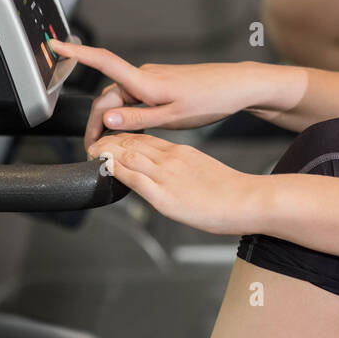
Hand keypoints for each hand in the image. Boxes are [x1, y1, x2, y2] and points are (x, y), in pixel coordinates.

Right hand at [47, 39, 259, 145]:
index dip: (75, 53)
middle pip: (106, 97)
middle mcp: (145, 76)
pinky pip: (133, 98)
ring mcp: (152, 78)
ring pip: (120, 99)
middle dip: (96, 123)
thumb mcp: (173, 118)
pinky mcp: (160, 83)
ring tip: (116, 145)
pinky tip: (134, 130)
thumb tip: (107, 119)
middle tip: (96, 149)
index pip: (103, 61)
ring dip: (113, 120)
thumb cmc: (210, 99)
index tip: (53, 43)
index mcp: (145, 81)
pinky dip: (127, 114)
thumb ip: (138, 120)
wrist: (236, 86)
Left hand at [89, 132, 258, 234]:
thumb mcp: (204, 171)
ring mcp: (166, 175)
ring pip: (127, 155)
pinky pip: (132, 177)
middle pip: (132, 143)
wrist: (246, 199)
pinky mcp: (163, 195)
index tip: (112, 139)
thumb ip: (184, 170)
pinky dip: (113, 168)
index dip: (124, 137)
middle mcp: (170, 159)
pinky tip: (102, 164)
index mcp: (181, 152)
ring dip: (106, 151)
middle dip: (110, 141)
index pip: (146, 139)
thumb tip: (174, 178)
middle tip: (94, 142)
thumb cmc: (232, 191)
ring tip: (91, 150)